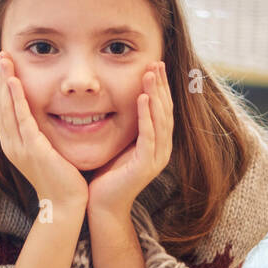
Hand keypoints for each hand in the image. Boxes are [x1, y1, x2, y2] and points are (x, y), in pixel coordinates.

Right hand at [0, 52, 88, 213]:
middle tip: (0, 55)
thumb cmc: (60, 179)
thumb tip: (43, 116)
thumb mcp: (45, 151)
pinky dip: (15, 98)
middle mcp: (10, 144)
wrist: (66, 204)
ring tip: (3, 60)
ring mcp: (19, 146)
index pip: (1, 109)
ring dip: (3, 81)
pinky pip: (21, 118)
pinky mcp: (33, 148)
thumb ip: (40, 134)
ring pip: (5, 107)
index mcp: (12, 144)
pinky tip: (13, 81)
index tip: (2, 66)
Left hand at [86, 60, 173, 220]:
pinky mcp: (145, 166)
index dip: (160, 87)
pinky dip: (147, 116)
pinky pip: (149, 136)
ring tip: (150, 74)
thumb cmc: (107, 174)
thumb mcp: (120, 142)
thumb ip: (126, 124)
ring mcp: (156, 158)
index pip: (162, 109)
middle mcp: (162, 149)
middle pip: (166, 111)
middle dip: (161, 86)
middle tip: (156, 63)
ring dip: (156, 95)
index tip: (155, 65)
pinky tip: (143, 98)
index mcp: (157, 143)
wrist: (101, 205)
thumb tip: (120, 99)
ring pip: (160, 120)